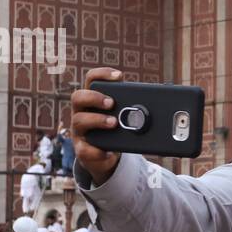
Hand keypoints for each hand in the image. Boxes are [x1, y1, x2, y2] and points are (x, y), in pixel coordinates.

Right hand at [70, 67, 124, 184]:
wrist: (105, 157)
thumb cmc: (115, 131)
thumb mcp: (123, 118)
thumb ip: (132, 109)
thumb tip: (154, 106)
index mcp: (92, 100)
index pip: (92, 79)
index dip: (103, 74)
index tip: (120, 76)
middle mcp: (82, 112)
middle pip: (78, 97)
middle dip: (95, 97)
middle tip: (111, 103)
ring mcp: (79, 131)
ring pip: (79, 120)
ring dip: (97, 120)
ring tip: (114, 123)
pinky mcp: (82, 149)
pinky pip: (84, 150)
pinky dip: (97, 151)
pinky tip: (109, 152)